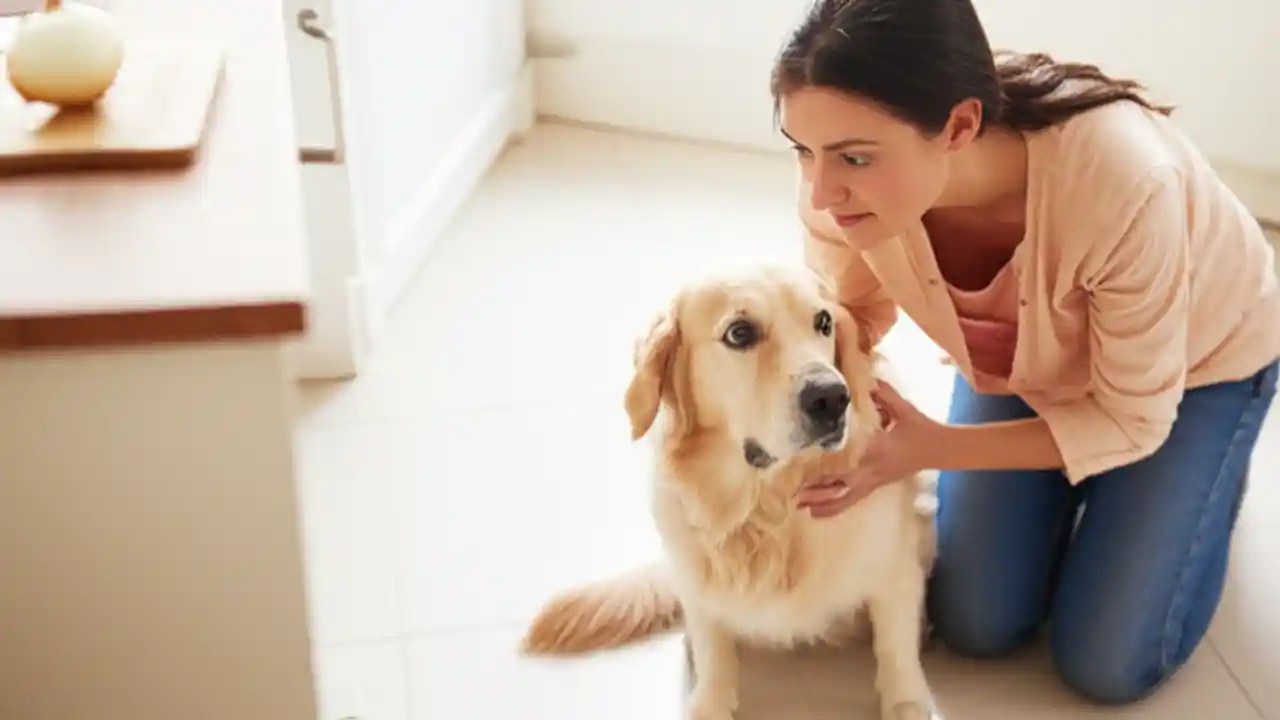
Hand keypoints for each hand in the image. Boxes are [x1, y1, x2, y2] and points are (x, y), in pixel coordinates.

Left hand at [796, 381, 940, 517]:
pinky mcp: (876, 484)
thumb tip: (867, 380)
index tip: (807, 467)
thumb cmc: (920, 428)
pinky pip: (852, 499)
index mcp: (878, 450)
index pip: (850, 460)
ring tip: (800, 507)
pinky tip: (818, 513)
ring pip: (846, 497)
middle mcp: (873, 469)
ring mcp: (875, 480)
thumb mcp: (904, 409)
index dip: (829, 465)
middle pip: (842, 484)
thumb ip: (885, 395)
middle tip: (794, 496)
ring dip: (823, 502)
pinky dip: (835, 506)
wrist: (939, 449)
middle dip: (818, 491)